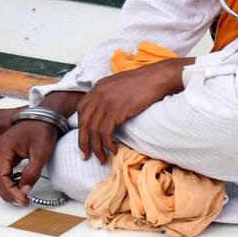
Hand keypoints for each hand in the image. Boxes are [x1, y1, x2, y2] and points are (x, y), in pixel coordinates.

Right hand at [0, 119, 58, 205]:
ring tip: (21, 197)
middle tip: (22, 202)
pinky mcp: (6, 154)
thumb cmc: (43, 130)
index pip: (0, 176)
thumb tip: (24, 191)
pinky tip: (19, 186)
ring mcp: (0, 152)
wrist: (45, 116)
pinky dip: (8, 182)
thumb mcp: (41, 153)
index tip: (23, 200)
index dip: (10, 192)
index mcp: (3, 148)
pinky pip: (2, 171)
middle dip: (7, 193)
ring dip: (6, 189)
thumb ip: (32, 173)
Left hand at [77, 57, 192, 163]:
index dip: (81, 126)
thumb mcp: (119, 85)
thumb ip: (108, 94)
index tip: (85, 138)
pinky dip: (107, 144)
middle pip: (83, 122)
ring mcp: (106, 102)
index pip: (81, 110)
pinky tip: (113, 150)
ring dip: (96, 148)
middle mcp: (98, 94)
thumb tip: (105, 110)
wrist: (156, 78)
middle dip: (83, 142)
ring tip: (102, 158)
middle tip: (85, 156)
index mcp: (98, 88)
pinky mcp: (116, 111)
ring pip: (93, 130)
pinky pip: (105, 132)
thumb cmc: (143, 82)